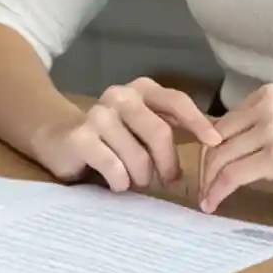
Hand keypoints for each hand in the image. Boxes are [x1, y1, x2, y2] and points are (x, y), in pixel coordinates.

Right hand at [32, 77, 221, 191]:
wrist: (56, 137)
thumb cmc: (112, 137)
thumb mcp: (144, 126)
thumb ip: (173, 128)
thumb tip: (215, 144)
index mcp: (142, 90)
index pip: (177, 102)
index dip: (198, 123)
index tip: (215, 143)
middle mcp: (120, 96)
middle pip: (160, 133)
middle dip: (168, 164)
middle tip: (168, 181)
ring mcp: (99, 115)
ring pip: (138, 157)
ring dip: (141, 178)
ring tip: (134, 181)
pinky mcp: (81, 137)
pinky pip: (115, 168)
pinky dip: (121, 182)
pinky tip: (116, 183)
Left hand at [200, 84, 272, 212]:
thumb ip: (257, 130)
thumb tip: (217, 150)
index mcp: (268, 95)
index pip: (221, 123)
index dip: (208, 151)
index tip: (205, 173)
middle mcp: (268, 106)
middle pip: (215, 140)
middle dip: (204, 168)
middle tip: (202, 191)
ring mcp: (272, 129)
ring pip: (219, 158)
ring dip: (208, 183)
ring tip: (207, 201)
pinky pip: (232, 176)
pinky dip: (218, 192)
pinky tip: (214, 204)